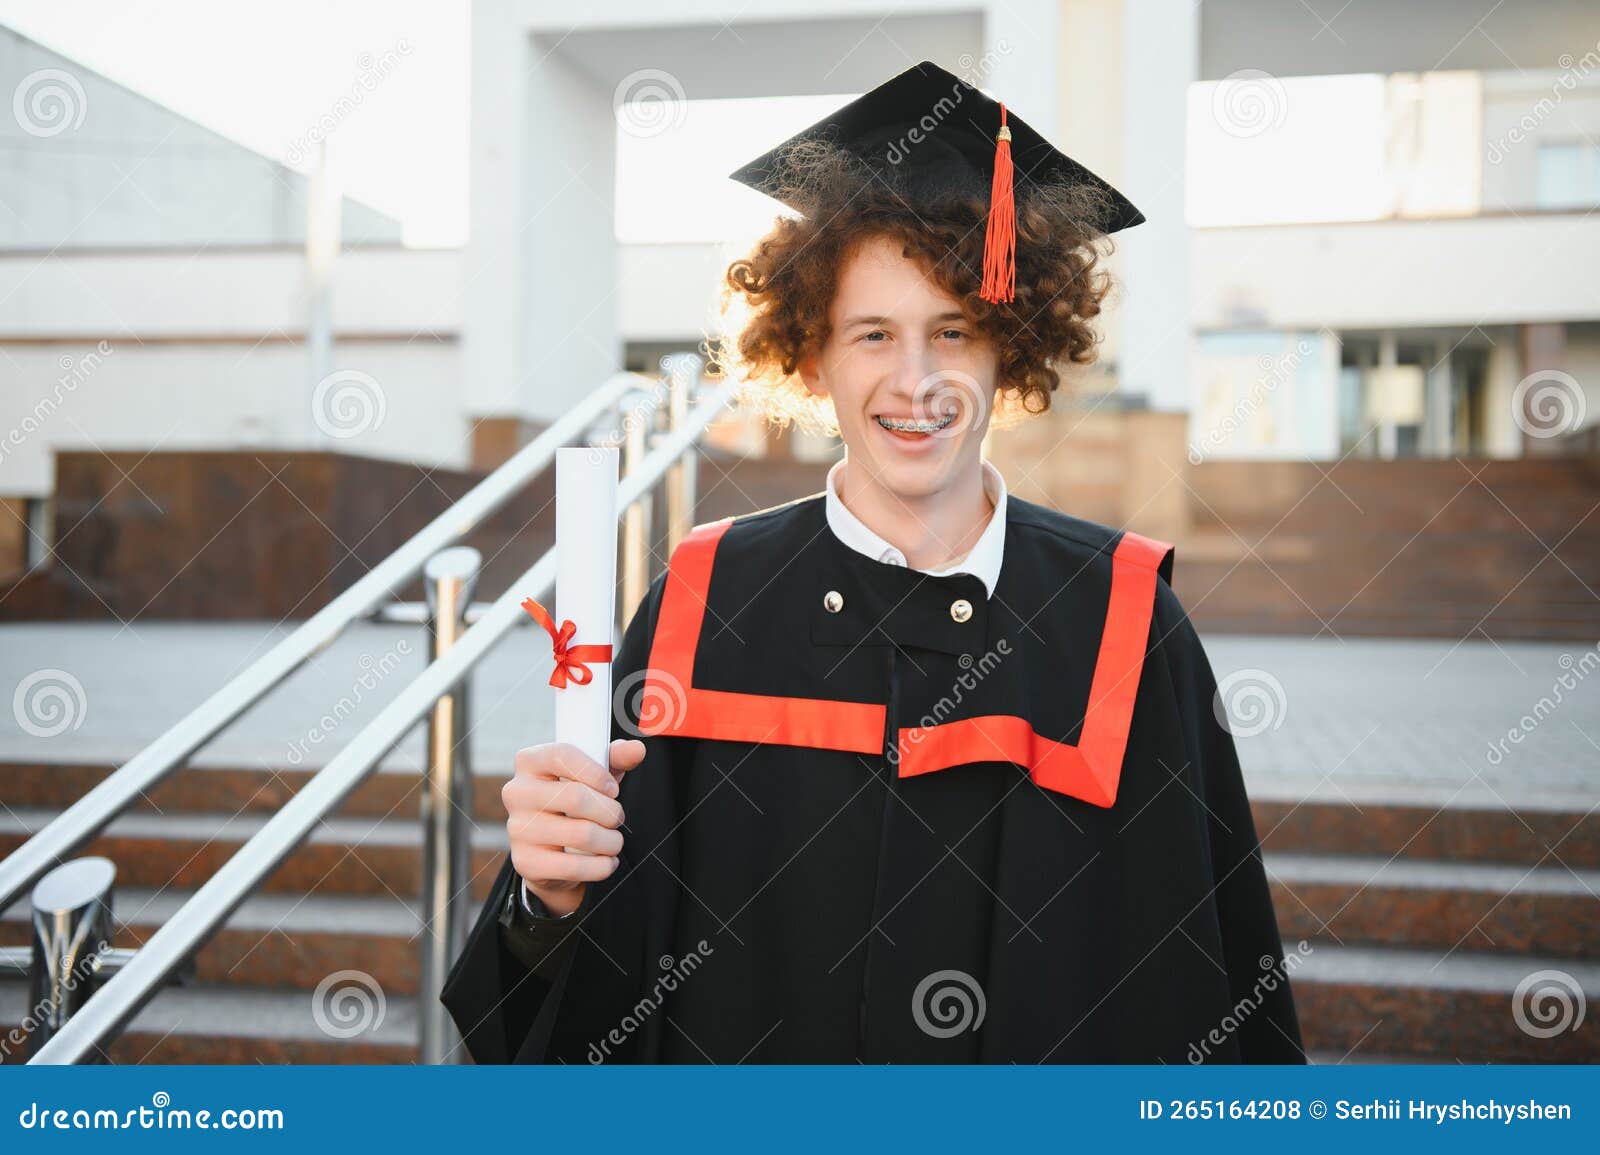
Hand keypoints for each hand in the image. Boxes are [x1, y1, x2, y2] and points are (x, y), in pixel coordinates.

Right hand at [503, 738, 646, 916]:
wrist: (551, 848)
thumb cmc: (574, 800)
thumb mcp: (594, 773)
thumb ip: (616, 757)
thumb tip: (637, 749)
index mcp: (530, 761)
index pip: (562, 755)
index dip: (596, 772)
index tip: (612, 789)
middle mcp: (517, 792)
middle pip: (576, 797)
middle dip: (610, 811)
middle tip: (617, 818)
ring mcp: (518, 828)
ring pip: (582, 834)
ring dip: (611, 840)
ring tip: (613, 840)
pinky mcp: (526, 861)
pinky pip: (575, 867)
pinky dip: (602, 866)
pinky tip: (606, 861)